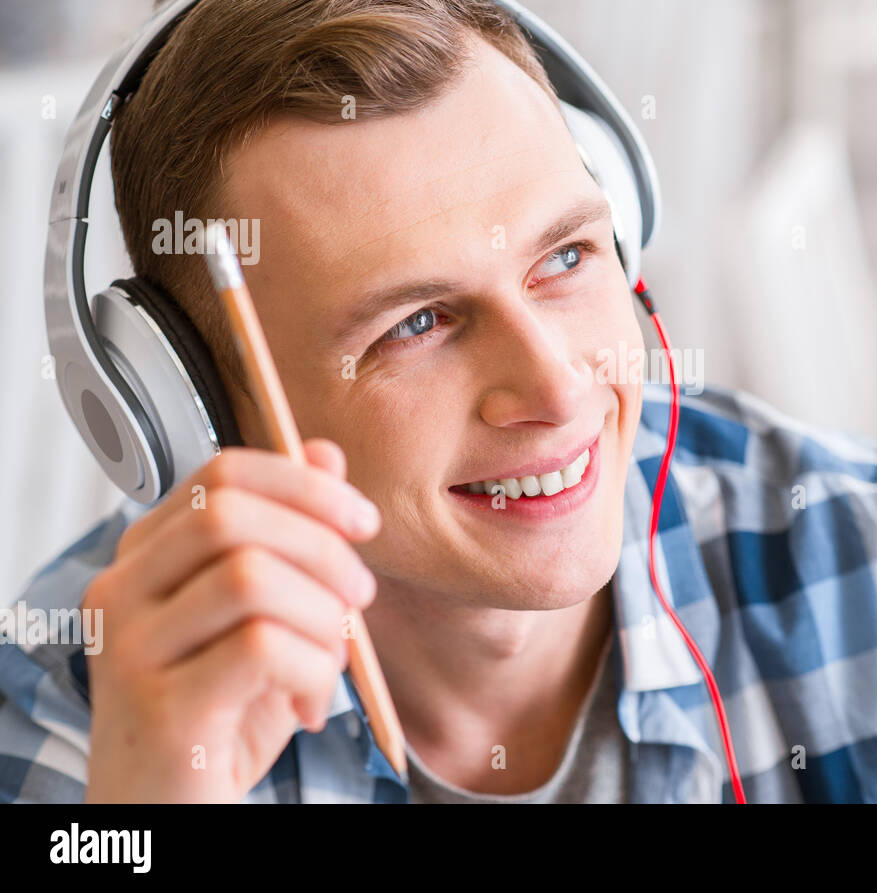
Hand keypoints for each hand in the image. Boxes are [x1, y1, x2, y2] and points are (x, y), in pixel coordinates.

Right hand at [82, 439, 379, 802]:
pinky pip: (261, 647)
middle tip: (357, 600)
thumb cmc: (222, 713)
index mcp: (145, 557)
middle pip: (231, 514)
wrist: (171, 814)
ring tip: (330, 664)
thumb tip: (325, 453)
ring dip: (322, 618)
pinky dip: (313, 672)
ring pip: (251, 577)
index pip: (222, 474)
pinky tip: (309, 708)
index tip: (363, 522)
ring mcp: (129, 649)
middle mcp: (120, 591)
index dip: (306, 486)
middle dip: (323, 549)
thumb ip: (291, 536)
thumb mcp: (266, 617)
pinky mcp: (159, 707)